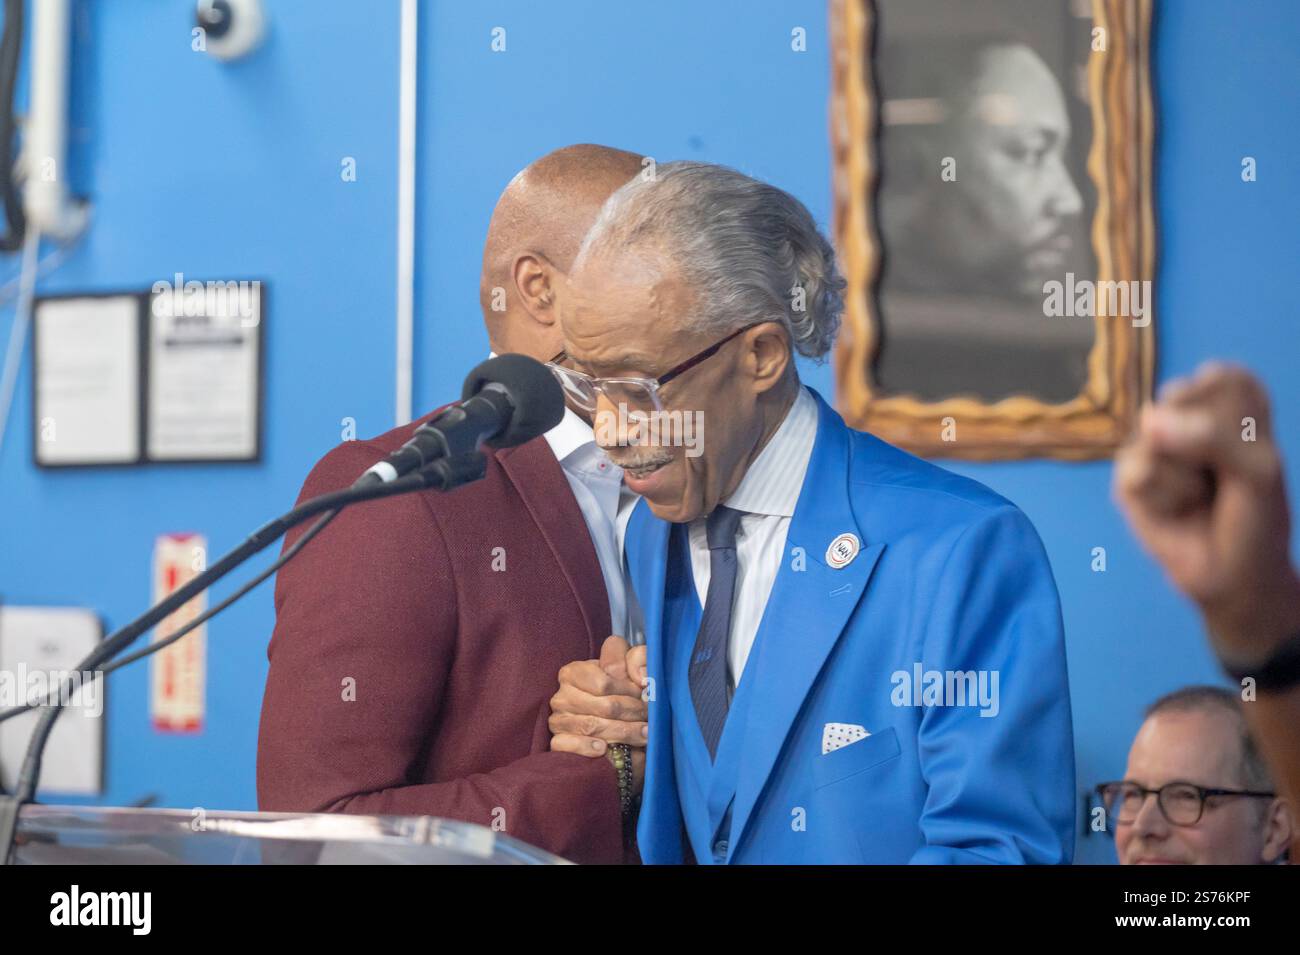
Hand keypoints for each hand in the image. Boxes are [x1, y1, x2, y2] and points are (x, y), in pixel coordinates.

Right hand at [549, 636, 647, 756]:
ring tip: (643, 736)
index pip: (605, 683)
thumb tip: (641, 677)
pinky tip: (603, 749)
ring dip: (622, 733)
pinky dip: (587, 748)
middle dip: (632, 714)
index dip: (630, 691)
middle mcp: (562, 695)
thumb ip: (638, 659)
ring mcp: (558, 719)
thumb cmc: (622, 693)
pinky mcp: (557, 742)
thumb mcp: (631, 668)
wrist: (617, 727)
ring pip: (592, 726)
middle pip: (604, 707)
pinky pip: (569, 745)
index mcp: (575, 672)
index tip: (646, 697)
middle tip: (651, 720)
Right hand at [1114, 363, 1299, 660]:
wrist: (1232, 579)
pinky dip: (1165, 497)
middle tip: (1223, 475)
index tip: (1249, 443)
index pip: (1220, 376)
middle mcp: (1185, 417)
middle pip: (1181, 398)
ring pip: (1155, 436)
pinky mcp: (1127, 478)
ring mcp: (1152, 446)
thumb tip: (1149, 420)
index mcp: (1229, 404)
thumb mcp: (1258, 470)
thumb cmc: (1255, 519)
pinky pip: (1138, 472)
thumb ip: (1213, 435)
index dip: (1232, 411)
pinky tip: (1175, 511)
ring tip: (1199, 497)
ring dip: (1186, 476)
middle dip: (1207, 442)